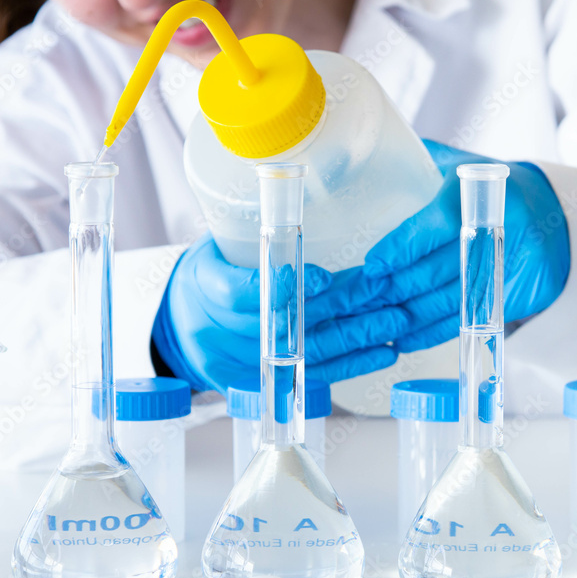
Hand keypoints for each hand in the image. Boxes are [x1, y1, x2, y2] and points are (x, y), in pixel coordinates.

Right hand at [152, 234, 410, 390]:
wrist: (180, 326)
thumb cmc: (210, 274)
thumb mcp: (218, 245)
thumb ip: (258, 236)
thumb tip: (301, 193)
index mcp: (206, 288)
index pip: (241, 292)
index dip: (283, 286)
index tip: (323, 278)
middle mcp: (222, 332)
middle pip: (288, 324)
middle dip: (342, 306)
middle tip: (383, 289)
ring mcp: (242, 363)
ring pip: (307, 352)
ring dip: (357, 337)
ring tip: (396, 321)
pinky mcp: (263, 384)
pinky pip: (312, 375)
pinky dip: (352, 364)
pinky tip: (384, 353)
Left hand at [361, 140, 570, 351]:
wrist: (559, 218)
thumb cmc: (499, 191)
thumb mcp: (469, 167)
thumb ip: (425, 161)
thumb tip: (367, 152)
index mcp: (483, 196)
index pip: (434, 226)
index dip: (400, 248)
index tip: (373, 265)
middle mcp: (498, 233)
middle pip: (436, 270)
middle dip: (394, 287)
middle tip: (360, 298)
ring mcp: (509, 268)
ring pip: (447, 300)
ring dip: (407, 315)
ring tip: (373, 321)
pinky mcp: (516, 296)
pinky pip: (465, 318)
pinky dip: (431, 332)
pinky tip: (404, 337)